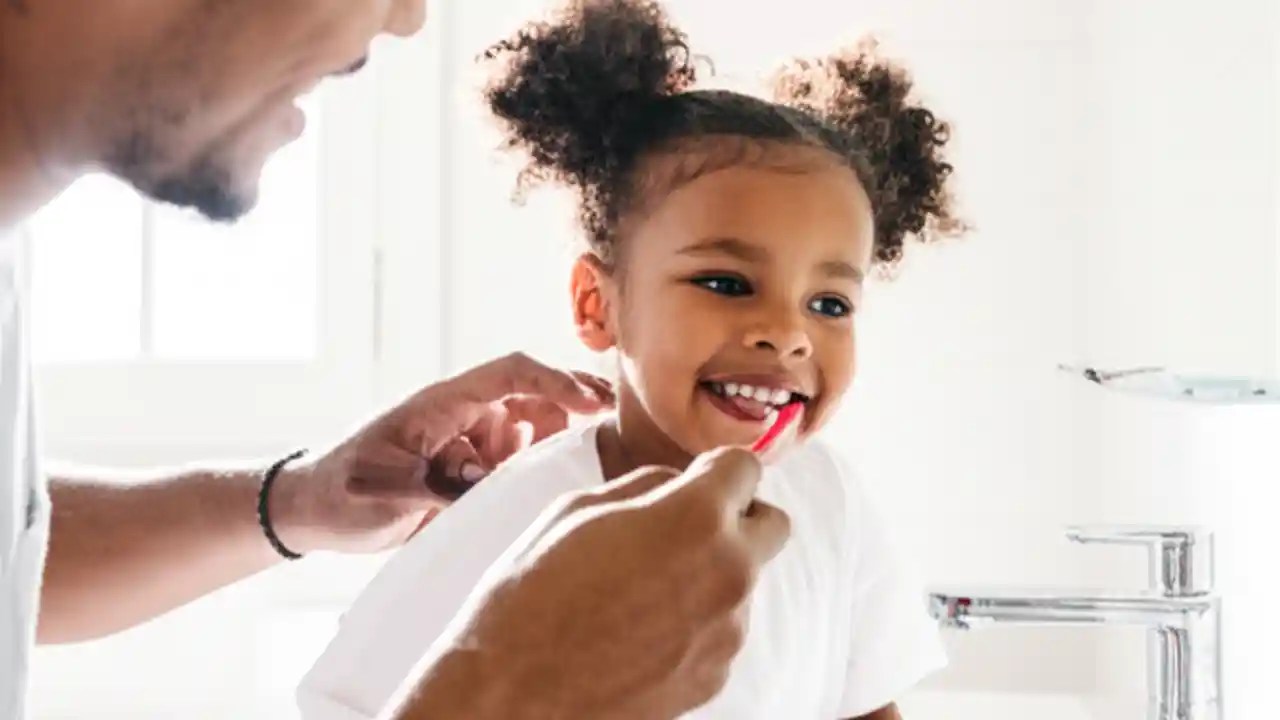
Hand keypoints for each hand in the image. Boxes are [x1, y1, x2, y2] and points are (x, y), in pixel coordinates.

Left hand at [269, 352, 614, 553]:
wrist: (313, 510)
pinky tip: (547, 490)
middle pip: (532, 395)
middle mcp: (461, 415)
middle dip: (572, 405)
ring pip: (530, 432)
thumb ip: (439, 489)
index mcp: (440, 404)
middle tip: (615, 423)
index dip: (555, 382)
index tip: (594, 402)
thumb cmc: (341, 491)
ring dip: (551, 447)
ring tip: (577, 468)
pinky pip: (514, 463)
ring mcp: (467, 440)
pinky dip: (534, 472)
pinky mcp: (468, 468)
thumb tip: (489, 484)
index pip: (510, 374)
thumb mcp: (385, 493)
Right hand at [402, 447, 791, 719]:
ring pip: (744, 581)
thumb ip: (644, 487)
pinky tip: (640, 631)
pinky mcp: (715, 676)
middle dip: (738, 517)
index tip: (692, 481)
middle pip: (773, 524)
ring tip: (641, 590)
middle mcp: (729, 573)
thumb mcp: (576, 509)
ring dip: (711, 574)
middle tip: (684, 527)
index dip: (715, 469)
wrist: (510, 696)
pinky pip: (721, 630)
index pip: (746, 467)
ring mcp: (727, 631)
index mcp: (696, 518)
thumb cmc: (530, 595)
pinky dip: (695, 623)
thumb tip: (676, 485)